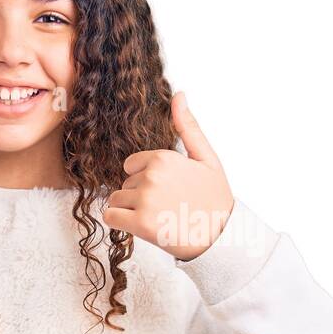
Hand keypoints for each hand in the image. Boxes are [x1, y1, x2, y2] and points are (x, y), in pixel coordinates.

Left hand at [103, 91, 234, 260]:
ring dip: (130, 211)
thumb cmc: (215, 199)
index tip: (166, 191)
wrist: (221, 238)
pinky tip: (142, 227)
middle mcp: (151, 176)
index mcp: (163, 157)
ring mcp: (145, 200)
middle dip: (139, 195)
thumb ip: (188, 127)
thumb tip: (179, 95)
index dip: (145, 179)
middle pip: (125, 183)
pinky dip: (120, 223)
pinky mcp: (140, 224)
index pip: (131, 165)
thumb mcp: (206, 158)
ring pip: (116, 200)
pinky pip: (110, 217)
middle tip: (166, 207)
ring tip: (157, 218)